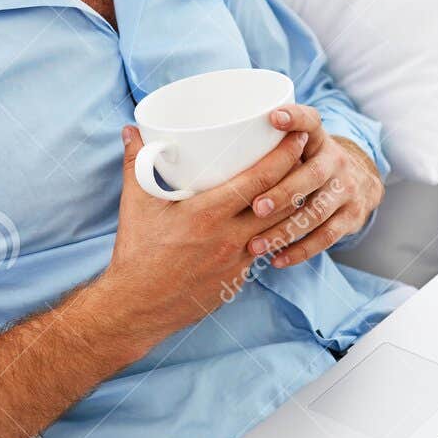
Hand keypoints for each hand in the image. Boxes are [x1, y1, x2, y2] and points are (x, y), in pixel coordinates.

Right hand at [107, 124, 309, 333]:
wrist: (137, 306)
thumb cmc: (137, 253)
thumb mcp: (136, 204)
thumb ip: (137, 163)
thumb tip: (131, 131)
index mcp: (208, 214)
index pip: (260, 180)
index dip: (283, 156)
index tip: (297, 137)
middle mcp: (230, 238)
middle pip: (280, 203)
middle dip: (298, 175)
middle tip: (306, 154)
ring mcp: (237, 262)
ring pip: (279, 230)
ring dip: (292, 206)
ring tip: (299, 185)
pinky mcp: (237, 280)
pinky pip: (263, 252)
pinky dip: (272, 235)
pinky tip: (273, 224)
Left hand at [243, 104, 383, 267]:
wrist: (360, 181)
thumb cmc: (307, 163)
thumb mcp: (297, 146)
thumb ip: (267, 145)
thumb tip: (206, 149)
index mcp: (317, 139)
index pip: (310, 120)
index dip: (295, 117)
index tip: (274, 117)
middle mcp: (335, 160)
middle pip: (311, 175)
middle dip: (283, 192)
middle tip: (255, 207)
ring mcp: (346, 189)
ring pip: (316, 212)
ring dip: (284, 230)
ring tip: (255, 245)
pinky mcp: (351, 216)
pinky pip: (326, 237)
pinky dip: (301, 250)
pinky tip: (278, 260)